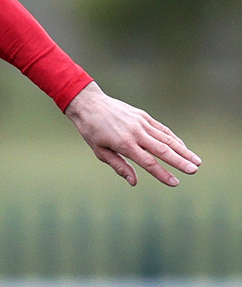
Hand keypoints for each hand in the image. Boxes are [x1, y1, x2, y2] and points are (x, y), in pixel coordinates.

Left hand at [64, 83, 200, 186]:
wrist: (90, 104)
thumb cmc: (92, 131)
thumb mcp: (99, 151)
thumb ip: (119, 166)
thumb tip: (134, 182)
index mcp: (124, 144)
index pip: (147, 162)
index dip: (162, 173)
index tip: (175, 182)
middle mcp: (136, 133)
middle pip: (162, 150)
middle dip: (180, 161)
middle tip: (194, 171)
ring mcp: (142, 123)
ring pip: (167, 138)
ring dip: (183, 150)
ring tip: (197, 161)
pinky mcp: (144, 116)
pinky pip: (162, 129)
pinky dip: (174, 139)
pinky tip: (183, 147)